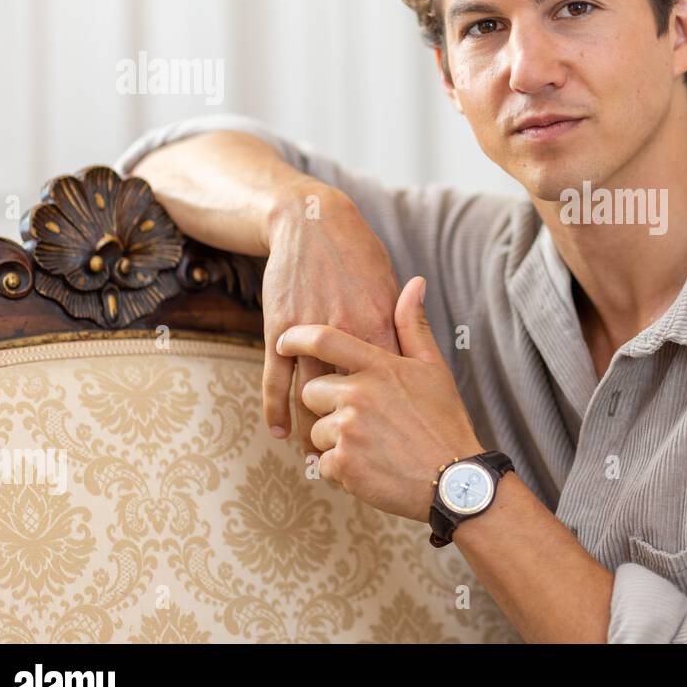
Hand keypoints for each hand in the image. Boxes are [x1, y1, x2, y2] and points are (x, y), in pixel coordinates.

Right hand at [260, 180, 400, 456]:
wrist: (314, 223)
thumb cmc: (359, 255)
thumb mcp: (389, 288)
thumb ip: (401, 326)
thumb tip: (410, 360)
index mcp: (381, 326)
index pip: (388, 385)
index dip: (390, 419)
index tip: (396, 446)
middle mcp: (348, 334)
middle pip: (349, 399)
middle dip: (350, 434)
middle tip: (353, 462)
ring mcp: (310, 334)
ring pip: (310, 395)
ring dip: (311, 430)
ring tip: (315, 457)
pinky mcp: (279, 329)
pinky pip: (276, 378)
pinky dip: (276, 408)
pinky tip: (279, 432)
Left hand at [275, 275, 482, 518]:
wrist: (456, 479)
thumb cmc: (445, 421)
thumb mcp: (433, 368)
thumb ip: (413, 325)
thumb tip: (415, 283)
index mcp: (379, 366)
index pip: (324, 340)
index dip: (297, 338)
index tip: (285, 341)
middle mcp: (359, 392)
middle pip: (312, 390)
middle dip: (326, 405)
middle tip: (357, 420)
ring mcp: (349, 428)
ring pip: (316, 429)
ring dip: (335, 441)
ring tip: (371, 447)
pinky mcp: (343, 463)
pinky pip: (323, 463)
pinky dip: (341, 470)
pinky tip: (370, 468)